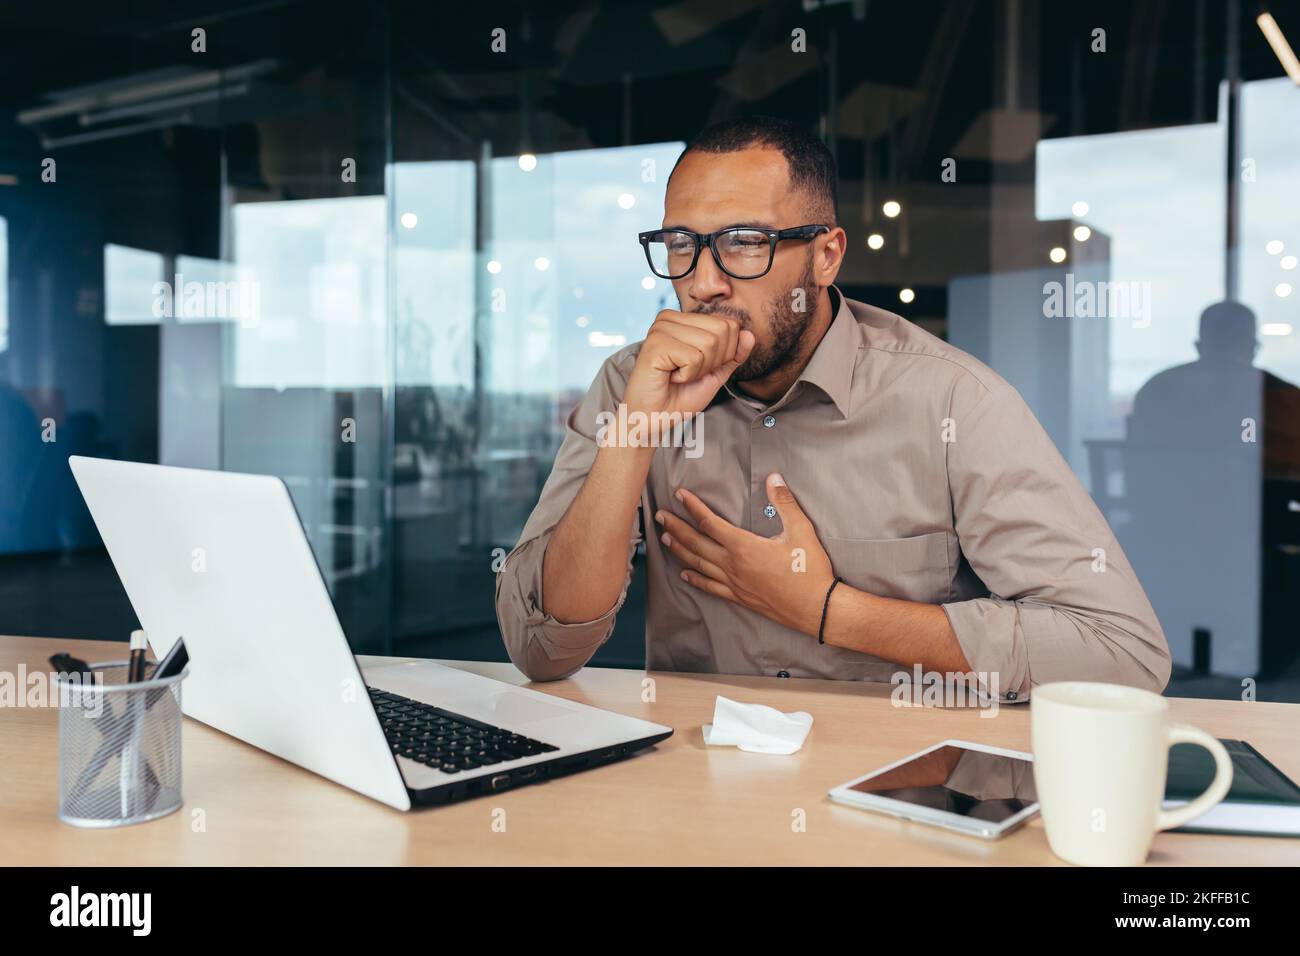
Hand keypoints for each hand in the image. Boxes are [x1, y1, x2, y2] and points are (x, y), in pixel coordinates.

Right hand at [623, 309, 754, 428]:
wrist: (652, 420)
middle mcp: (669, 318)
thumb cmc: (678, 398)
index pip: (728, 325)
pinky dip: (688, 375)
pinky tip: (669, 377)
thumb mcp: (714, 375)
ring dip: (699, 370)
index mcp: (682, 319)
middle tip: (688, 374)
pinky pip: (694, 357)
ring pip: (710, 343)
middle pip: (722, 331)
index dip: (724, 355)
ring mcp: (660, 329)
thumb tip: (749, 334)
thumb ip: (733, 355)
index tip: (698, 369)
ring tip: (678, 376)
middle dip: (713, 362)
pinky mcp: (655, 344)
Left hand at [655, 474, 834, 636]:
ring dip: (680, 550)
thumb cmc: (809, 570)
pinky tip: (685, 575)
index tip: (680, 495)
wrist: (816, 608)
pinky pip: (711, 587)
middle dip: (677, 527)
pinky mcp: (739, 597)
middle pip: (696, 543)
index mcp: (743, 546)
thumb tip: (774, 478)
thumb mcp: (801, 531)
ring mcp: (734, 583)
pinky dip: (695, 579)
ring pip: (698, 564)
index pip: (709, 522)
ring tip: (665, 539)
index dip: (693, 507)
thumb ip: (784, 503)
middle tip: (660, 516)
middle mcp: (733, 565)